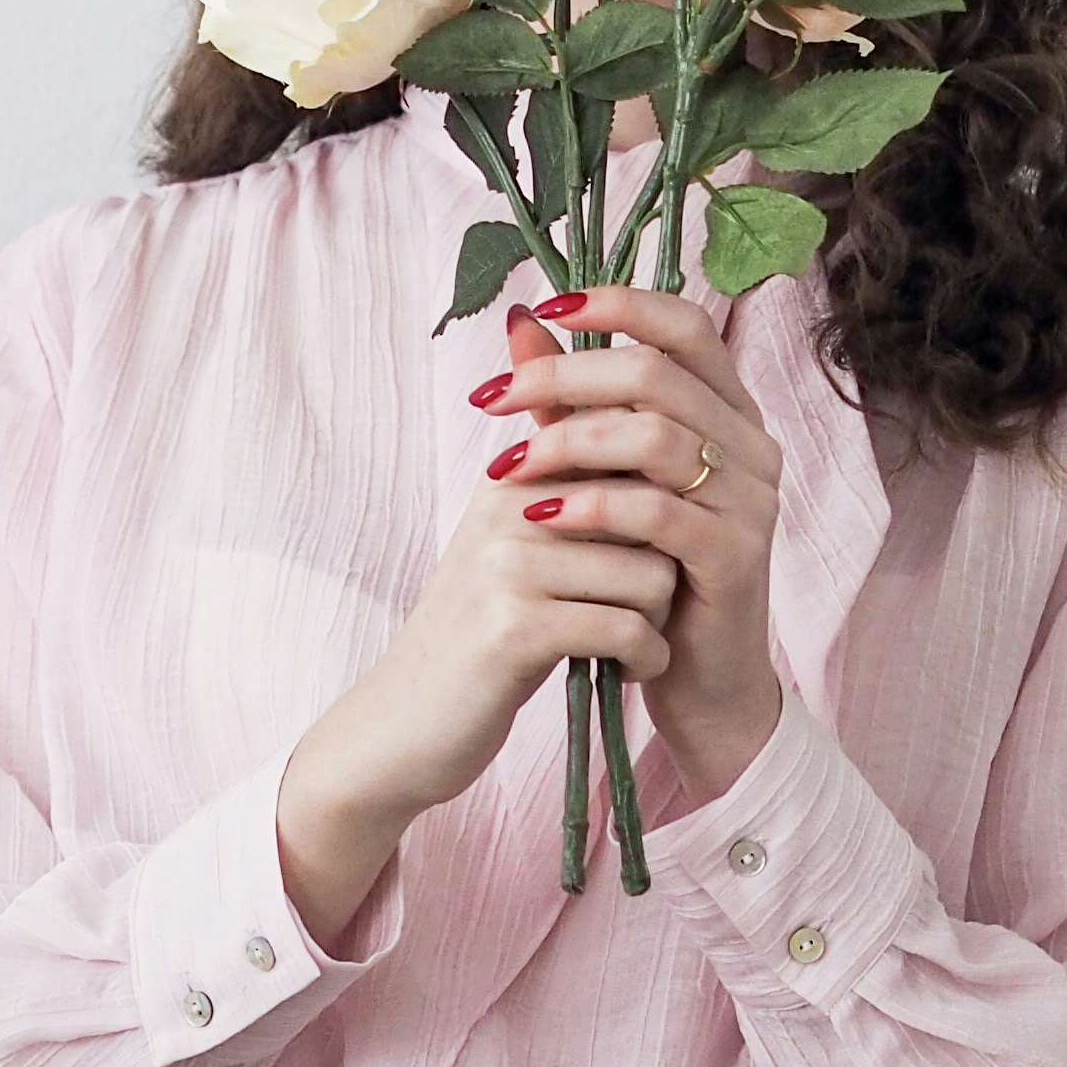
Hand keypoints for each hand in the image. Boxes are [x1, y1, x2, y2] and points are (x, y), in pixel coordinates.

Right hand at [274, 309, 682, 946]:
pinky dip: (636, 651)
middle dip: (671, 544)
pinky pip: (625, 620)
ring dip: (655, 610)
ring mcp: (505, 562)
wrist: (395, 739)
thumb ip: (538, 436)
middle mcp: (507, 500)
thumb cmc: (464, 645)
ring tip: (623, 637)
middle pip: (648, 486)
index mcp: (514, 471)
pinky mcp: (511, 629)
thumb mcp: (506, 535)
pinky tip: (610, 670)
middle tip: (657, 589)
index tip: (664, 527)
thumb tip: (543, 326)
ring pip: (650, 560)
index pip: (623, 425)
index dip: (665, 478)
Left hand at [497, 281, 783, 810]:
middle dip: (563, 379)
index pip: (686, 326)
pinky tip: (542, 515)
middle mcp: (753, 445)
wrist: (701, 680)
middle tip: (492, 399)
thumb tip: (519, 322)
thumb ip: (570, 402)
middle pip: (657, 374)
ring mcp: (752, 501)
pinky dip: (592, 506)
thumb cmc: (649, 571)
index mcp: (729, 411)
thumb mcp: (607, 476)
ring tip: (507, 469)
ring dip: (567, 443)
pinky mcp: (736, 557)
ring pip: (655, 436)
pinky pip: (659, 511)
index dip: (620, 303)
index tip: (549, 307)